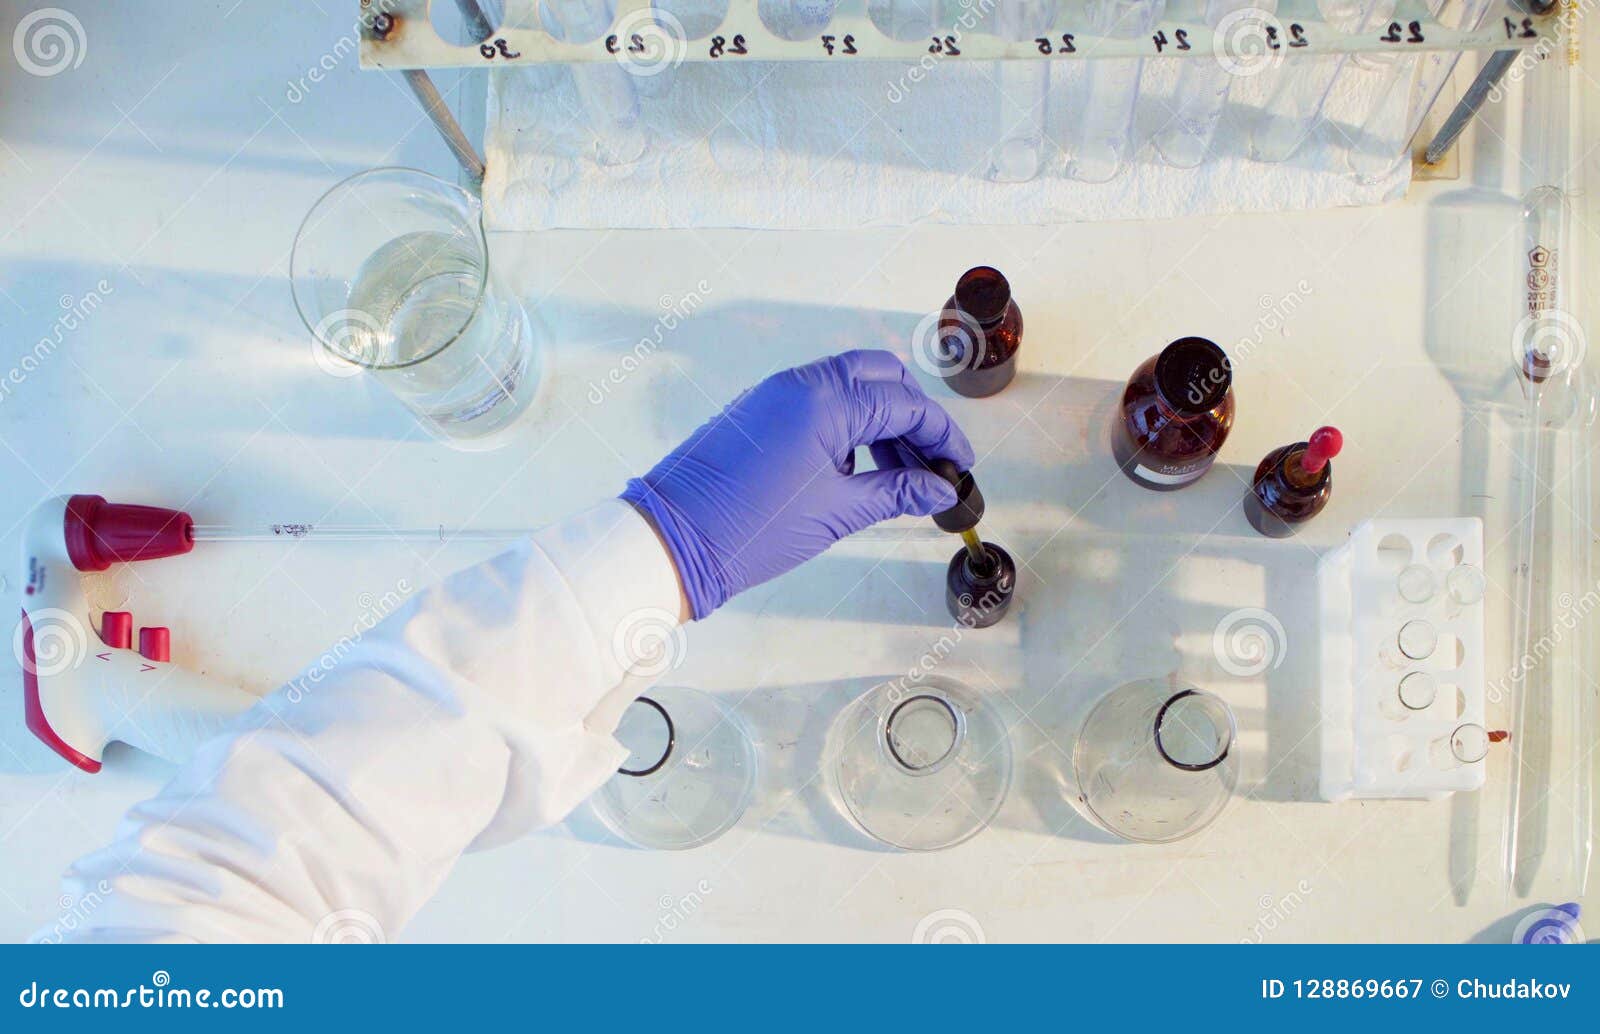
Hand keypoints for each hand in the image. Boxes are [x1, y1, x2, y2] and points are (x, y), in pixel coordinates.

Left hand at [623, 349, 974, 618]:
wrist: (671, 540)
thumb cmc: (747, 528)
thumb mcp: (836, 513)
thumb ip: (895, 492)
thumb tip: (939, 488)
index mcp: (823, 400)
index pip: (903, 403)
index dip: (940, 434)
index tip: (959, 464)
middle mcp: (799, 384)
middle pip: (879, 376)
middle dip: (913, 414)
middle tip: (931, 461)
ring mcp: (774, 393)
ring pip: (848, 384)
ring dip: (881, 417)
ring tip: (899, 471)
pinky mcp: (758, 411)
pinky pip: (817, 399)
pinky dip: (848, 422)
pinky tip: (858, 465)